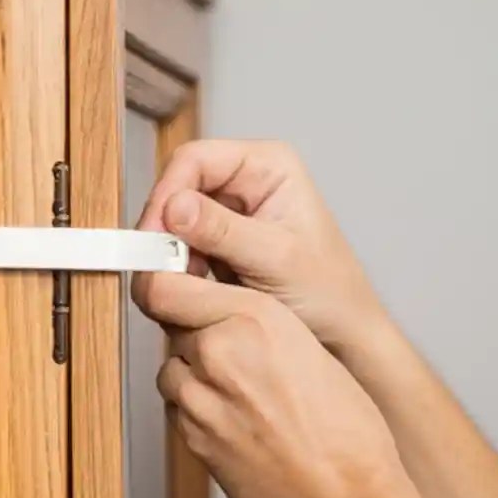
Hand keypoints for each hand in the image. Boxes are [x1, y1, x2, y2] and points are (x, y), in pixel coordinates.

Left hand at [132, 270, 445, 497]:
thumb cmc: (346, 434)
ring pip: (170, 367)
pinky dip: (196, 408)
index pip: (166, 284)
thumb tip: (226, 312)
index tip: (164, 284)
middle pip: (167, 323)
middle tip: (221, 350)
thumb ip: (258, 324)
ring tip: (237, 392)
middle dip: (188, 330)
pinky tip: (234, 419)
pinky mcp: (191, 436)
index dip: (161, 283)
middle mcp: (220, 350)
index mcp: (256, 318)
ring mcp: (200, 396)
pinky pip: (177, 407)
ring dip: (191, 373)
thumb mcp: (309, 348)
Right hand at [137, 140, 390, 361]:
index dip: (167, 193)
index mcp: (267, 166)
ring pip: (174, 221)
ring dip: (169, 252)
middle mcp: (245, 181)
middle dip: (165, 228)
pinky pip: (180, 248)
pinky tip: (189, 290)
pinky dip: (177, 269)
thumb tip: (174, 208)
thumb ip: (223, 231)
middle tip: (157, 265)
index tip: (154, 235)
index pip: (194, 159)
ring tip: (177, 283)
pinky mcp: (218, 245)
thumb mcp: (276, 258)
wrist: (344, 338)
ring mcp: (230, 214)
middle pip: (179, 188)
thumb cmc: (330, 293)